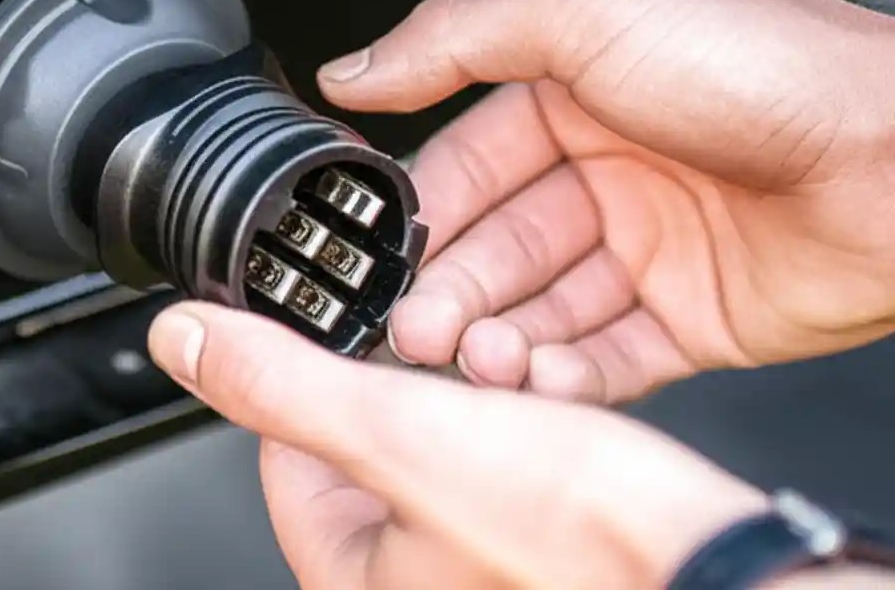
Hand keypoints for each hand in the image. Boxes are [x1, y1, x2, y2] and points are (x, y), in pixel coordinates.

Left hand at [147, 301, 767, 588]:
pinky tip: (545, 406)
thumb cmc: (578, 535)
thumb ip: (282, 383)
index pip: (283, 454)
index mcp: (350, 576)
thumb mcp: (400, 432)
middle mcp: (408, 585)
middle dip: (404, 385)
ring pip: (439, 449)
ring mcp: (473, 571)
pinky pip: (501, 466)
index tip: (341, 333)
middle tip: (438, 349)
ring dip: (465, 396)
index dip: (313, 376)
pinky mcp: (535, 550)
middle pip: (366, 447)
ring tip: (499, 371)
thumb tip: (186, 342)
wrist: (711, 567)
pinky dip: (516, 425)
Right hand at [316, 0, 894, 402]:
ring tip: (474, 359)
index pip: (471, 160)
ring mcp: (652, 247)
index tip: (381, 254)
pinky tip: (534, 378)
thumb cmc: (764, 68)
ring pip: (542, 308)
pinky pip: (605, 355)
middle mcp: (612, 169)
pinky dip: (561, 374)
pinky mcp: (693, 318)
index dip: (423, 211)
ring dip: (497, 338)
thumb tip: (354, 69)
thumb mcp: (588, 13)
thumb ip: (457, 38)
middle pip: (499, 244)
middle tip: (416, 328)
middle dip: (453, 290)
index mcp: (579, 89)